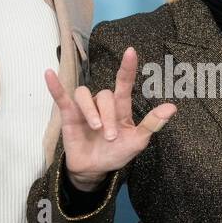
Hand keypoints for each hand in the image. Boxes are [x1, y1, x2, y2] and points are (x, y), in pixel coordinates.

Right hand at [45, 46, 175, 189]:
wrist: (94, 170)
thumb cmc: (116, 153)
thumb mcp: (137, 141)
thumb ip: (151, 123)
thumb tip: (172, 107)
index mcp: (121, 108)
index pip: (124, 84)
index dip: (127, 68)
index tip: (131, 52)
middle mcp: (103, 104)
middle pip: (104, 96)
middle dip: (108, 116)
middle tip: (110, 137)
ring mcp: (85, 108)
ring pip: (85, 95)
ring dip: (91, 111)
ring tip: (95, 128)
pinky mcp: (69, 115)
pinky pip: (61, 97)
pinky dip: (55, 86)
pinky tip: (49, 74)